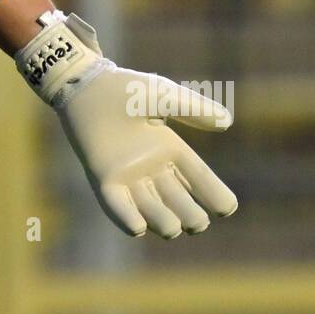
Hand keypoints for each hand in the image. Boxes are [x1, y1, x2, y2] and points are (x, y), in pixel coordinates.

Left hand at [15, 11, 237, 237]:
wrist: (86, 85)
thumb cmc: (125, 89)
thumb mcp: (164, 97)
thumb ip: (194, 109)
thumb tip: (227, 122)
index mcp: (170, 148)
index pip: (199, 177)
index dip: (214, 194)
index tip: (228, 208)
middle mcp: (152, 167)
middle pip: (180, 202)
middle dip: (192, 217)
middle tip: (197, 222)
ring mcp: (128, 175)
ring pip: (153, 210)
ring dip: (164, 223)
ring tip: (174, 227)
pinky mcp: (103, 179)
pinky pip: (116, 206)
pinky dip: (126, 220)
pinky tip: (139, 228)